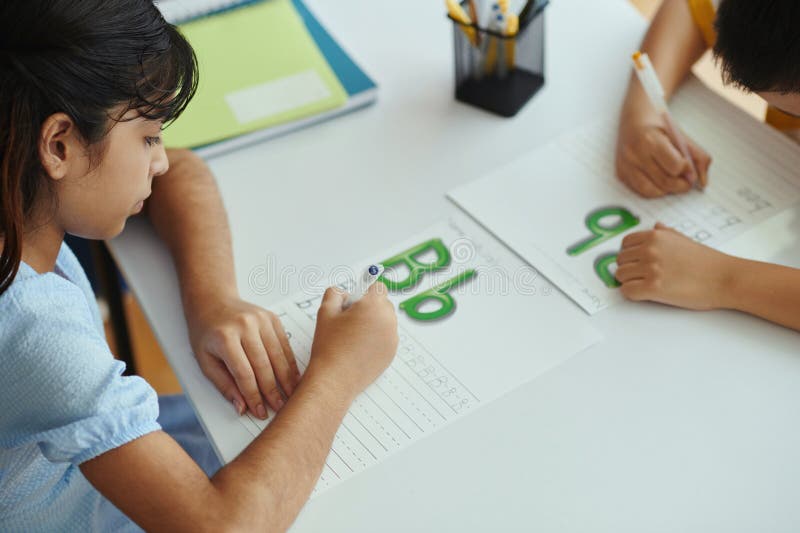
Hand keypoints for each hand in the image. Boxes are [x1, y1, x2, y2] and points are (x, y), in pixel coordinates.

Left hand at [188, 297, 299, 418]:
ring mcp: (261, 320)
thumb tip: (241, 406)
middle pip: (264, 365)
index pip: (244, 374)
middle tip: (279, 407)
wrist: (213, 301)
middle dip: (272, 390)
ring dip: (286, 378)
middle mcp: (245, 326)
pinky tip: (293, 376)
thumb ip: (224, 385)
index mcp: (225, 337)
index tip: (259, 411)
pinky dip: (290, 362)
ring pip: (278, 355)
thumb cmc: (206, 332)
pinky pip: (284, 344)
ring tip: (290, 395)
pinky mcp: (272, 318)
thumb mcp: (205, 361)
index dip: (254, 395)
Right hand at [305, 283, 397, 396]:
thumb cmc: (329, 347)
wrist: (334, 379)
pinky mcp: (391, 354)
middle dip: (369, 307)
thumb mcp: (326, 312)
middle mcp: (388, 321)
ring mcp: (392, 339)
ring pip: (385, 322)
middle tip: (349, 319)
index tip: (357, 298)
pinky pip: (386, 338)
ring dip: (373, 323)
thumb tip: (344, 293)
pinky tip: (358, 348)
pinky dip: (376, 339)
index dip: (365, 291)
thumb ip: (335, 294)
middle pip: (383, 304)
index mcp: (374, 306)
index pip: (378, 287)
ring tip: (352, 335)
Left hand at [615, 222, 734, 309]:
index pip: (624, 244)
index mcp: (655, 236)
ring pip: (620, 276)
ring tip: (646, 285)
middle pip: (620, 261)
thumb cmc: (708, 262)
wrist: (725, 278)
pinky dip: (633, 294)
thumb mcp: (685, 239)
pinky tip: (646, 294)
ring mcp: (650, 268)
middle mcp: (650, 249)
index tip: (638, 263)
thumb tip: (656, 226)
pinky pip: (627, 291)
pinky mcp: (653, 287)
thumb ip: (666, 234)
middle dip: (629, 269)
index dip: (630, 255)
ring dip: (630, 282)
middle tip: (643, 277)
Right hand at [616, 107, 710, 197]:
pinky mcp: (621, 173)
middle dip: (681, 185)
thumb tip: (702, 182)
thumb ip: (697, 156)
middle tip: (687, 181)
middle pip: (665, 181)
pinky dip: (654, 189)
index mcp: (650, 139)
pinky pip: (640, 191)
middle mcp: (634, 154)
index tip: (690, 167)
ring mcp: (625, 165)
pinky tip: (659, 180)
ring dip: (668, 190)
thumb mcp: (680, 134)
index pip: (675, 166)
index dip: (687, 170)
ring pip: (652, 191)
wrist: (633, 118)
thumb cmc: (658, 125)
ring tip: (674, 181)